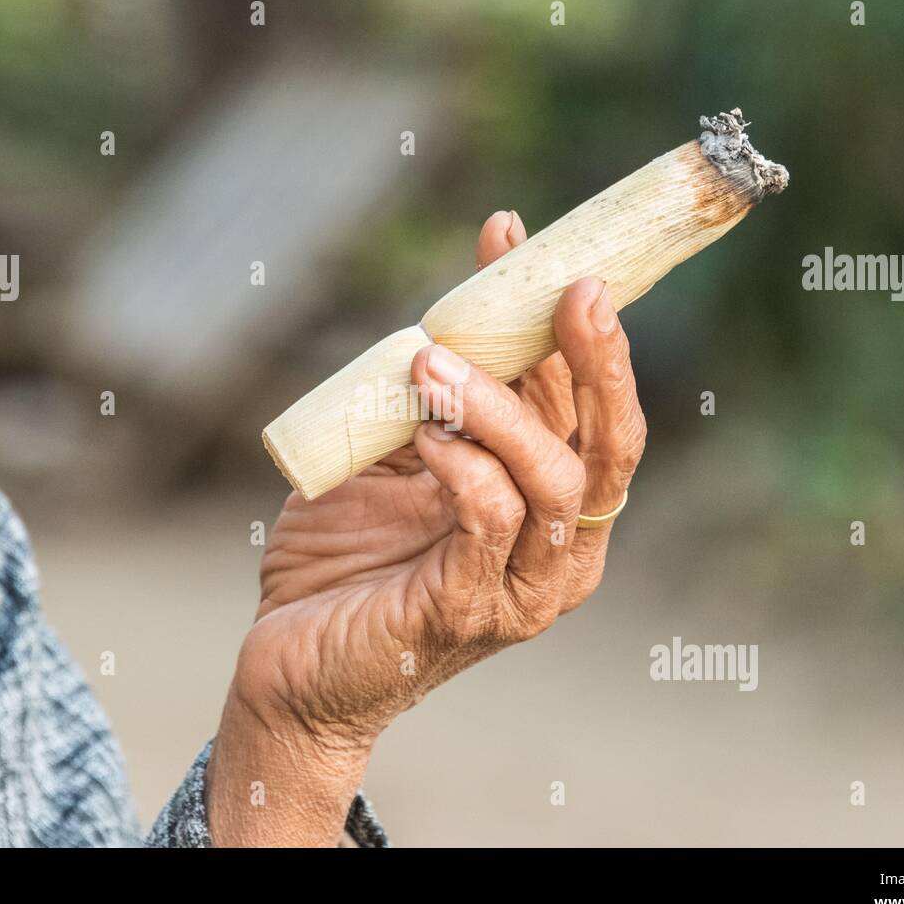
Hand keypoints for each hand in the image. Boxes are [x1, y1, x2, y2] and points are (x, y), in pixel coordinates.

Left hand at [207, 210, 646, 844]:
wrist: (291, 660)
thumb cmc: (347, 557)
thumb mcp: (398, 459)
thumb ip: (439, 406)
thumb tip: (451, 316)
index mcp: (553, 510)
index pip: (590, 412)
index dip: (573, 328)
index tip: (521, 243)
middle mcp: (560, 552)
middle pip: (612, 448)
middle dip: (598, 360)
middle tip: (566, 288)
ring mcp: (521, 590)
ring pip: (554, 482)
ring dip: (498, 408)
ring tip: (429, 362)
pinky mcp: (465, 612)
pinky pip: (491, 522)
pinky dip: (464, 465)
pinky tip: (423, 437)